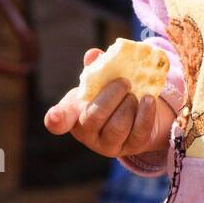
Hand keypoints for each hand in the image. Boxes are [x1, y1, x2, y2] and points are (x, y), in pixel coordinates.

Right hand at [43, 48, 174, 159]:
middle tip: (124, 82)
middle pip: (94, 118)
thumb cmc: (110, 94)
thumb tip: (93, 54)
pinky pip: (139, 132)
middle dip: (110, 97)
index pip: (59, 120)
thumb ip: (95, 68)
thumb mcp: (100, 81)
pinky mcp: (131, 147)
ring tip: (134, 93)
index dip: (57, 119)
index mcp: (73, 115)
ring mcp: (109, 145)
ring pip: (118, 127)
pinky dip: (145, 113)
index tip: (55, 118)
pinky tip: (148, 100)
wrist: (137, 111)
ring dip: (129, 105)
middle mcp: (87, 134)